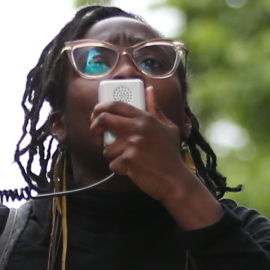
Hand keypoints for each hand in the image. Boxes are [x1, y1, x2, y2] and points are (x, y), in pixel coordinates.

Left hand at [87, 102, 222, 229]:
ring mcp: (132, 144)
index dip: (101, 108)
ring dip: (113, 156)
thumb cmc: (171, 154)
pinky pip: (112, 164)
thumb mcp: (168, 127)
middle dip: (95, 127)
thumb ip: (155, 108)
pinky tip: (133, 170)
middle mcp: (137, 128)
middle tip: (98, 136)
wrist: (175, 179)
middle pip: (103, 119)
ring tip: (129, 160)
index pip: (115, 105)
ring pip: (107, 148)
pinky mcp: (128, 160)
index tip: (96, 115)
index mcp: (145, 118)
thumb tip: (149, 90)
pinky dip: (120, 169)